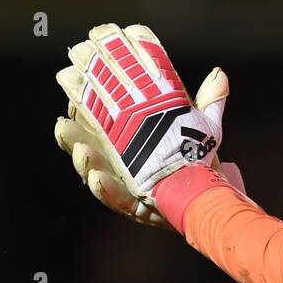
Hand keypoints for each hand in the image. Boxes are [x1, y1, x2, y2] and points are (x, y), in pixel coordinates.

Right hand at [55, 23, 227, 201]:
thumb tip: (219, 74)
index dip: (85, 106)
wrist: (215, 197)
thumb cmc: (198, 159)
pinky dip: (107, 190)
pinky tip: (97, 178)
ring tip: (81, 152)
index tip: (73, 87)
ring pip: (99, 175)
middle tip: (63, 123)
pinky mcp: (141, 208)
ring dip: (86, 163)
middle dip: (74, 137)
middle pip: (92, 149)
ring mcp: (130, 185)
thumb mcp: (202, 129)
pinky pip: (120, 200)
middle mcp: (124, 163)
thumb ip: (208, 104)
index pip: (102, 120)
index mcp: (132, 139)